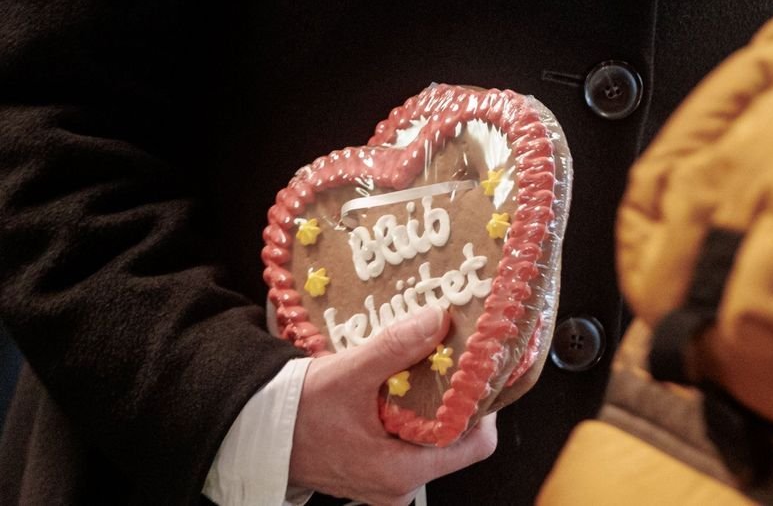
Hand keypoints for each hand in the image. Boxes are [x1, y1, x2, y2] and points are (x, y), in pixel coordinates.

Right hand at [288, 307, 497, 505]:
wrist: (255, 431)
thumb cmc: (298, 411)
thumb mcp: (349, 373)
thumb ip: (395, 348)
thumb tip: (439, 319)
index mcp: (401, 472)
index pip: (476, 444)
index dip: (485, 404)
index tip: (482, 368)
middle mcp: (399, 486)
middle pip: (460, 440)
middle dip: (461, 398)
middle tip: (461, 356)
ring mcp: (388, 481)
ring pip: (436, 439)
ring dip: (438, 402)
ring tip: (435, 363)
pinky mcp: (377, 470)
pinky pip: (413, 441)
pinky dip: (416, 411)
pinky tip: (409, 381)